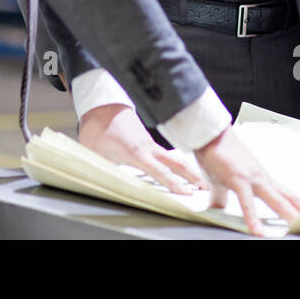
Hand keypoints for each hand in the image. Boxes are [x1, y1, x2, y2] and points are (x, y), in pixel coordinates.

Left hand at [77, 104, 207, 194]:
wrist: (101, 104)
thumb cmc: (97, 127)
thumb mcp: (93, 151)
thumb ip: (101, 169)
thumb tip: (102, 184)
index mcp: (135, 152)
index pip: (159, 171)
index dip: (173, 183)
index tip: (187, 194)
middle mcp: (147, 147)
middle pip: (176, 163)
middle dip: (192, 176)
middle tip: (206, 189)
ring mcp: (149, 143)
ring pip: (173, 158)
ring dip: (187, 171)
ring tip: (200, 184)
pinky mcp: (147, 142)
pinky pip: (165, 155)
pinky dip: (176, 164)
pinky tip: (180, 173)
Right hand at [193, 127, 299, 235]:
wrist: (209, 134)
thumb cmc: (216, 154)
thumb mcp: (220, 182)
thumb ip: (221, 197)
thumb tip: (217, 208)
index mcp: (261, 180)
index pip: (285, 196)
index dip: (298, 206)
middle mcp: (262, 179)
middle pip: (287, 200)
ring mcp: (252, 179)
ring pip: (276, 201)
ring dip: (288, 215)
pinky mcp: (238, 180)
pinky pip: (247, 203)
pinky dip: (253, 219)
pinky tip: (258, 232)